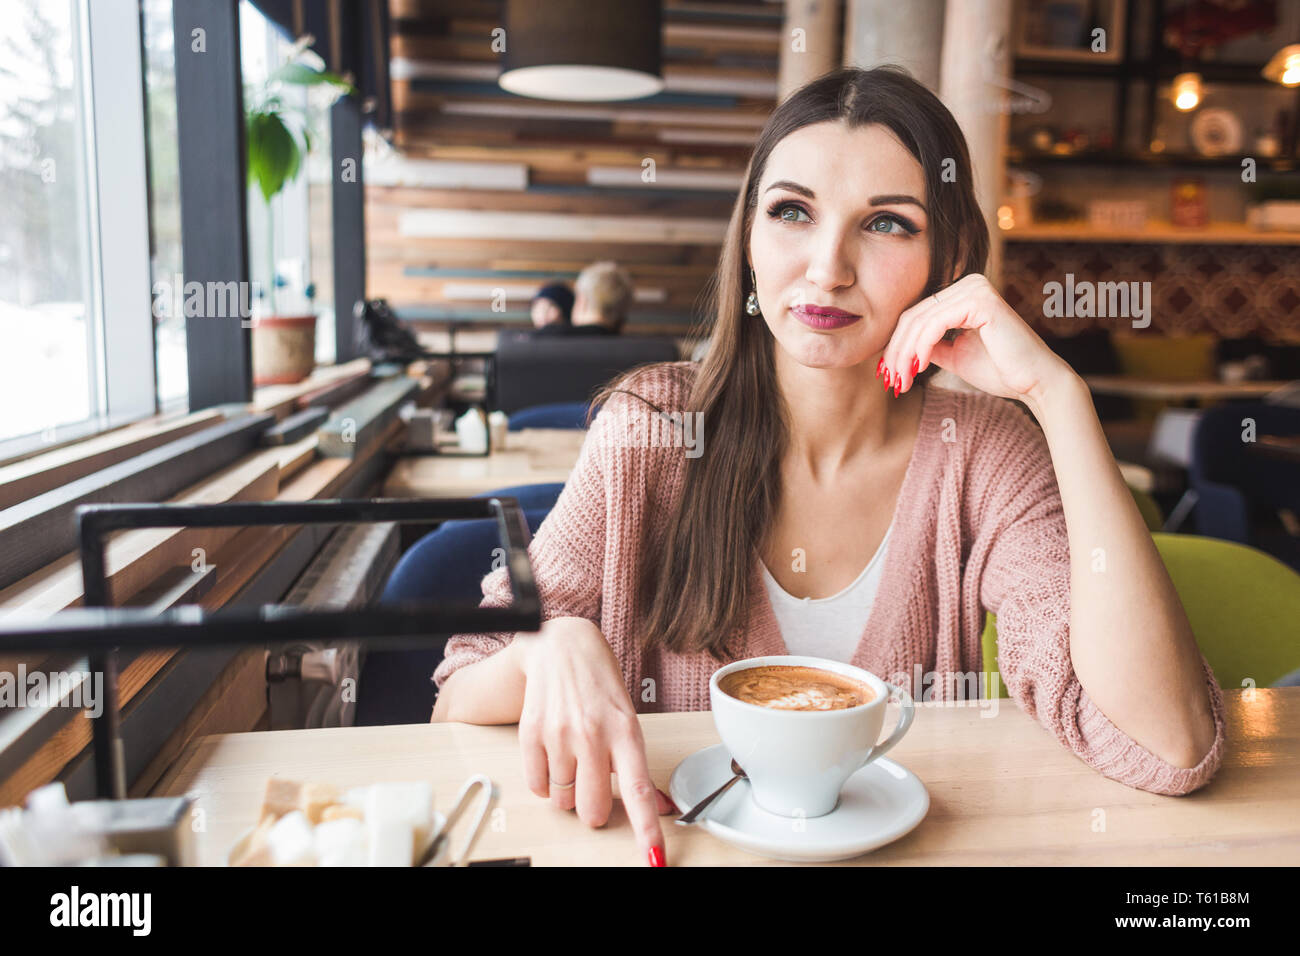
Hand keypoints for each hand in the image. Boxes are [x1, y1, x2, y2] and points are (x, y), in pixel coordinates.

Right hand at [516, 616, 671, 865]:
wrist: (561, 646)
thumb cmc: (599, 684)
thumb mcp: (628, 719)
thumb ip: (637, 767)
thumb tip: (660, 807)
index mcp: (626, 732)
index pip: (638, 791)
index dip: (646, 829)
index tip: (654, 859)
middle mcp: (593, 734)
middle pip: (592, 809)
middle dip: (593, 808)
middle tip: (593, 780)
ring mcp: (559, 734)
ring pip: (562, 800)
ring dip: (567, 788)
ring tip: (571, 754)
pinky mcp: (531, 733)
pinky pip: (536, 786)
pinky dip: (544, 780)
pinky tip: (552, 752)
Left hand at [878, 273, 1074, 408]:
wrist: (1034, 382)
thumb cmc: (999, 370)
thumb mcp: (954, 355)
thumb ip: (931, 345)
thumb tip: (900, 348)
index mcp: (963, 293)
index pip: (916, 315)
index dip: (897, 345)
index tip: (888, 374)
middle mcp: (969, 283)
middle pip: (913, 316)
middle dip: (896, 351)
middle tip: (890, 380)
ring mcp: (975, 288)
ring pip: (920, 321)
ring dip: (905, 354)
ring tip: (900, 380)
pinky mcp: (980, 301)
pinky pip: (936, 324)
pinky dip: (922, 347)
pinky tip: (918, 368)